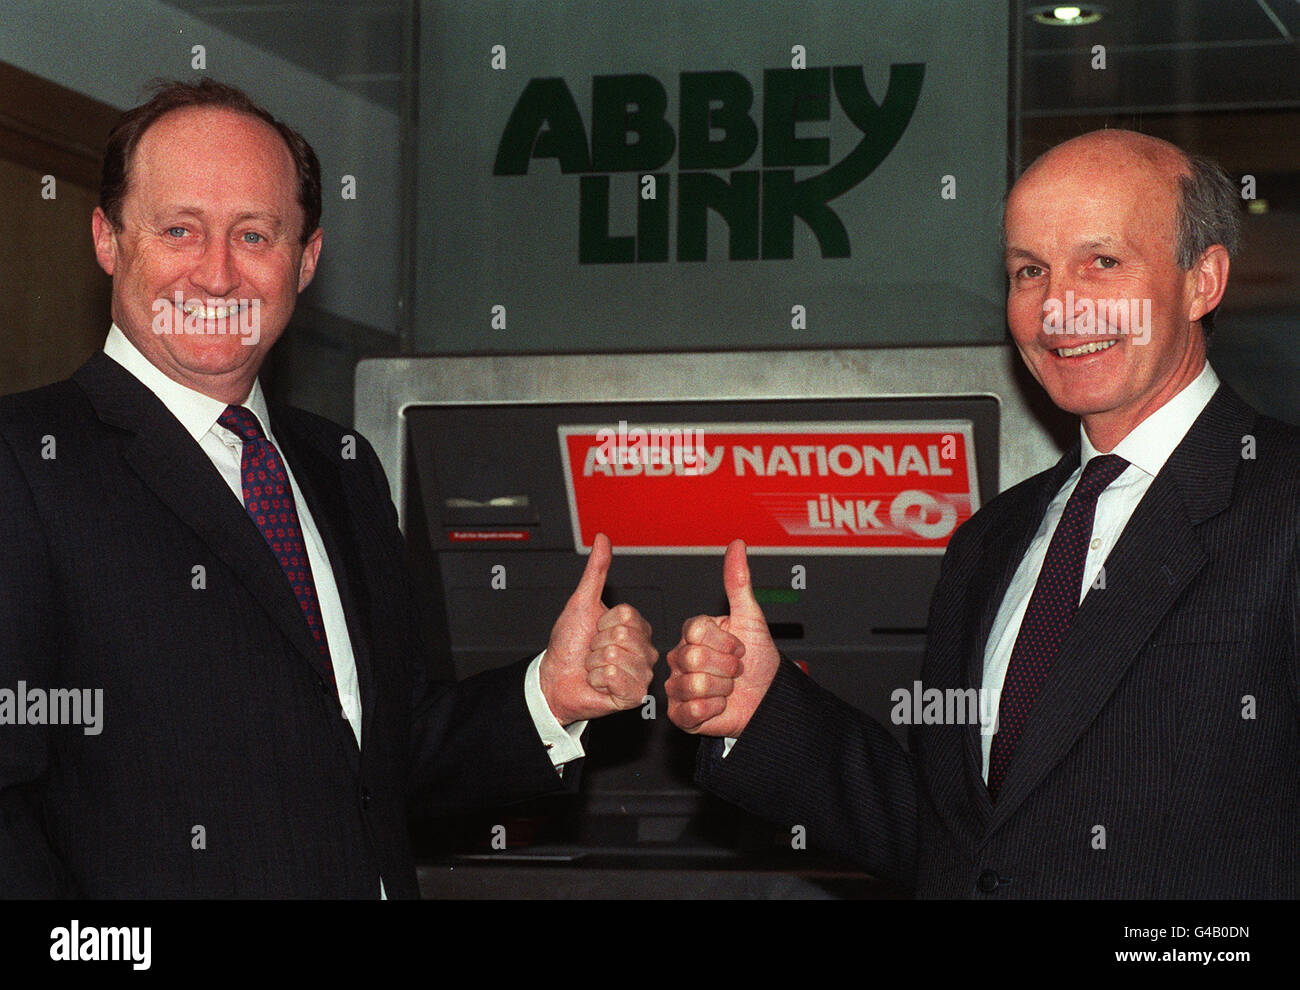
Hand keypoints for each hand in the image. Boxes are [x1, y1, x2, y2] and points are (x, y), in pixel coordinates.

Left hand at [539, 533, 656, 725]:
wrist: (555, 679)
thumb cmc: (568, 644)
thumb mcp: (581, 602)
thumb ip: (596, 571)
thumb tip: (602, 539)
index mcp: (636, 626)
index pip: (626, 615)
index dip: (602, 622)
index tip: (595, 630)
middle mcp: (644, 649)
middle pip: (622, 636)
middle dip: (597, 644)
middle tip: (593, 651)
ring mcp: (641, 673)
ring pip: (616, 658)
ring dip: (595, 664)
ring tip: (595, 667)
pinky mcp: (634, 695)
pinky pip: (617, 679)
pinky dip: (599, 680)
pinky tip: (599, 682)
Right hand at [666, 539, 780, 737]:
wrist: (767, 700)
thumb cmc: (759, 660)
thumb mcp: (751, 618)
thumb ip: (739, 582)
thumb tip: (737, 545)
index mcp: (693, 633)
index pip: (697, 631)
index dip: (726, 642)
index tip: (738, 647)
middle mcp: (681, 658)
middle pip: (694, 657)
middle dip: (726, 666)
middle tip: (735, 670)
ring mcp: (677, 685)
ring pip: (693, 684)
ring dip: (722, 689)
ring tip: (728, 687)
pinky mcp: (679, 713)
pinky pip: (690, 709)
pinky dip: (713, 709)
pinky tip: (718, 705)